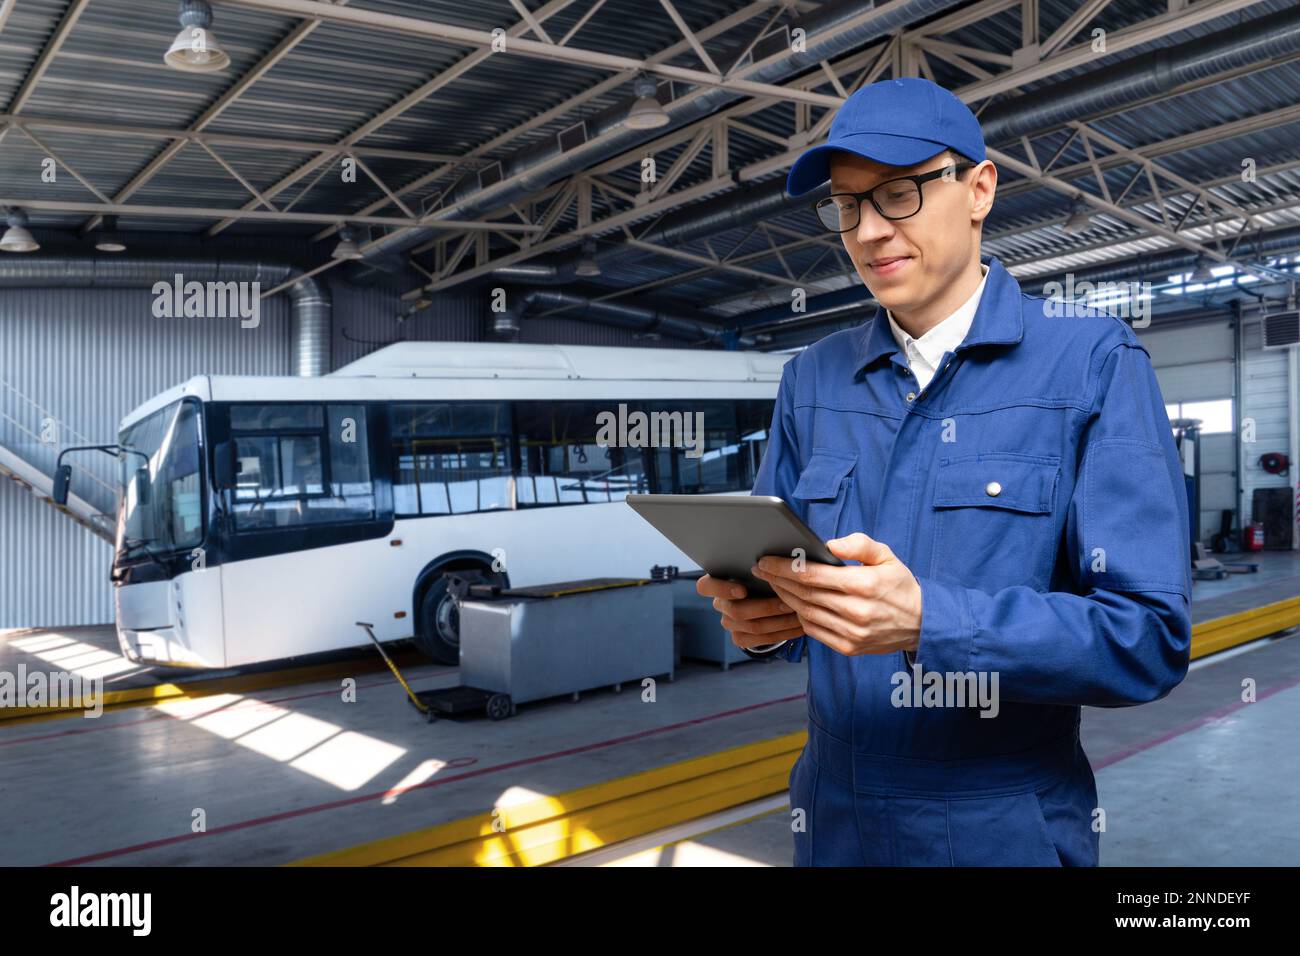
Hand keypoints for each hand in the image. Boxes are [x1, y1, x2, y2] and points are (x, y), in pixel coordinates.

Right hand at [696, 573, 803, 649]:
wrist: (760, 598)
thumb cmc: (758, 576)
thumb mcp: (755, 569)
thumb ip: (760, 566)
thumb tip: (777, 561)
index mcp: (715, 583)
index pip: (705, 587)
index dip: (723, 590)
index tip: (743, 590)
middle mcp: (719, 604)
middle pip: (737, 611)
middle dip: (766, 607)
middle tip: (787, 602)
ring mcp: (729, 623)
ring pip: (753, 626)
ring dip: (780, 621)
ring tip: (799, 613)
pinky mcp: (740, 639)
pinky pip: (762, 640)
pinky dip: (783, 633)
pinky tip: (799, 627)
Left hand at [751, 531, 921, 655]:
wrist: (922, 624)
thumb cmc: (900, 585)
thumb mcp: (886, 556)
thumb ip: (858, 545)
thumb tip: (829, 544)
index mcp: (864, 585)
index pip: (813, 575)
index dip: (784, 567)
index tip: (766, 560)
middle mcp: (856, 611)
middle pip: (804, 594)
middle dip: (778, 580)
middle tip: (761, 569)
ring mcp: (851, 633)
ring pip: (805, 613)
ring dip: (784, 598)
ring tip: (773, 584)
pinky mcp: (848, 648)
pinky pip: (814, 631)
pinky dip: (800, 616)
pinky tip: (792, 604)